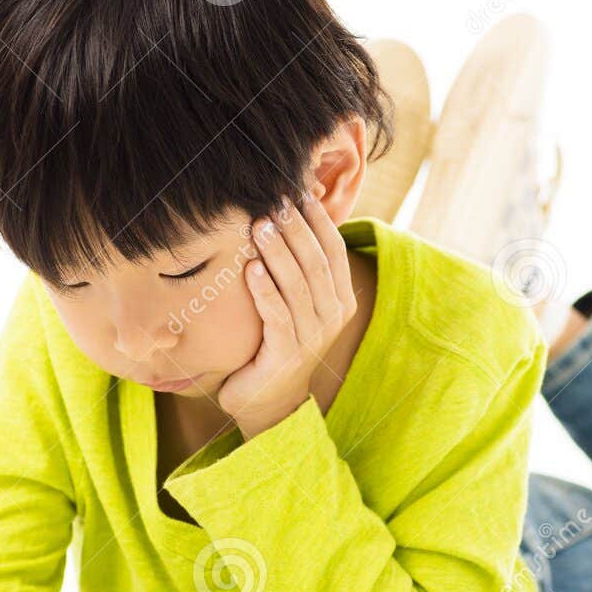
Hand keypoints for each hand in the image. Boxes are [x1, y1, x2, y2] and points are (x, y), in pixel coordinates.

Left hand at [218, 191, 358, 438]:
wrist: (266, 401)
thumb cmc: (275, 342)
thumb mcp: (294, 302)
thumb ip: (298, 267)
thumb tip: (289, 213)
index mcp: (340, 300)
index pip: (334, 251)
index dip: (319, 220)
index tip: (298, 191)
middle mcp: (332, 318)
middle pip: (317, 264)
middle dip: (296, 229)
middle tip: (275, 200)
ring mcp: (312, 338)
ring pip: (298, 287)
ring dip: (279, 253)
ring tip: (260, 225)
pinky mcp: (287, 356)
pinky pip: (278, 317)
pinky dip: (266, 291)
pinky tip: (251, 269)